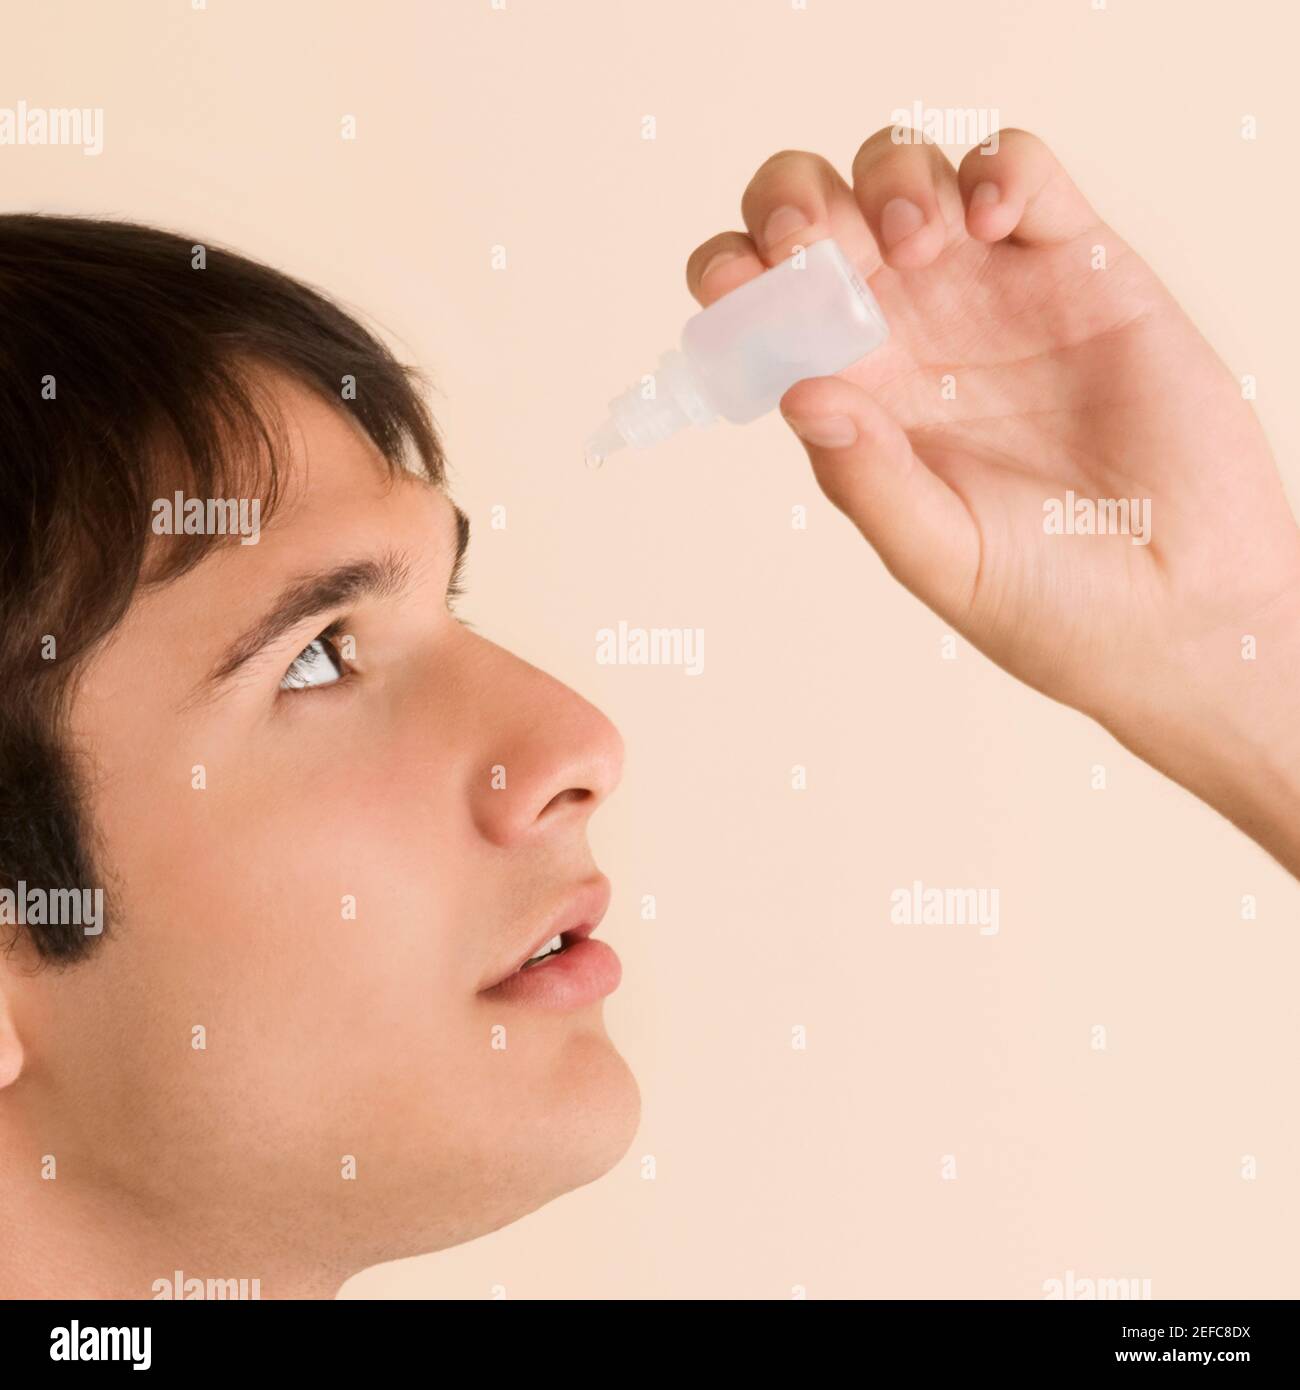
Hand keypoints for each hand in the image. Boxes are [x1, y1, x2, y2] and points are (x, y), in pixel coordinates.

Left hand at [686, 127, 1299, 873]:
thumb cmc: (1053, 604)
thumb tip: (796, 392)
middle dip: (792, 203)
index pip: (766, 312)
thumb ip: (870, 481)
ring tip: (916, 244)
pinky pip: (1020, 173)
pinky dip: (996, 168)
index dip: (735, 279)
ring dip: (890, 180)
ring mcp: (989, 294)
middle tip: (809, 240)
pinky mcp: (1078, 264)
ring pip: (908, 177)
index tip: (737, 286)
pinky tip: (992, 221)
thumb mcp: (943, 558)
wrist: (1184, 606)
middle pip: (818, 222)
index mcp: (857, 400)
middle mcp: (909, 337)